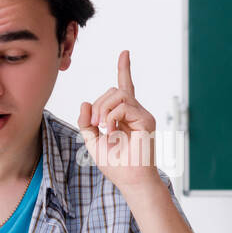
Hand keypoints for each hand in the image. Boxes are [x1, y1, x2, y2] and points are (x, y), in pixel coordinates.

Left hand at [78, 50, 160, 194]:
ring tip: (103, 126)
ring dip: (104, 108)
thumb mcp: (92, 141)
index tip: (125, 53)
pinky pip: (125, 105)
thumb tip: (85, 103)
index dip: (124, 69)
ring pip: (118, 94)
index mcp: (124, 116)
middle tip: (95, 123)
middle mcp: (135, 113)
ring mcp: (142, 115)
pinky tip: (111, 129)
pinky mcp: (146, 120)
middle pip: (113, 90)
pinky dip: (112, 115)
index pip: (124, 87)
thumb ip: (86, 122)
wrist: (130, 180)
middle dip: (99, 103)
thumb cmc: (115, 164)